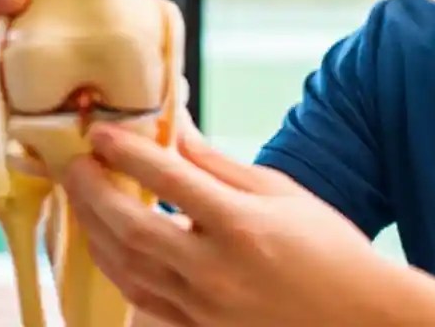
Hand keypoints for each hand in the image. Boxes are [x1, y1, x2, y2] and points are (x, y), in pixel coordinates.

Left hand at [62, 112, 388, 326]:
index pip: (169, 180)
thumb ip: (220, 165)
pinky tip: (105, 245)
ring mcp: (205, 308)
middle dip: (93, 191)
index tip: (100, 132)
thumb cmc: (328, 248)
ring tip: (81, 199)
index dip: (127, 151)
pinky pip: (141, 302)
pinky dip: (116, 270)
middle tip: (75, 163)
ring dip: (94, 230)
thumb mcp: (281, 193)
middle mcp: (217, 270)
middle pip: (132, 227)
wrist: (360, 319)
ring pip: (126, 267)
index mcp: (242, 225)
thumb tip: (178, 127)